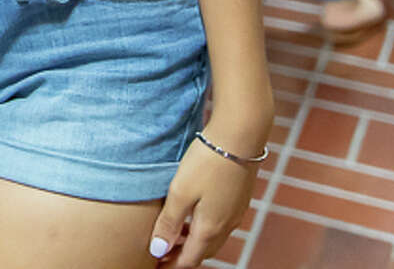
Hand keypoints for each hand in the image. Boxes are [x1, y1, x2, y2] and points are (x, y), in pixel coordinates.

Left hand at [148, 136, 258, 266]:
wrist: (239, 137)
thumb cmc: (207, 162)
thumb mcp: (180, 192)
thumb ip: (168, 222)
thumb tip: (158, 250)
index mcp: (210, 229)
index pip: (189, 260)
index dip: (170, 265)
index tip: (154, 264)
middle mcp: (226, 226)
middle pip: (202, 252)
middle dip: (181, 256)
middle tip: (160, 253)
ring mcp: (235, 213)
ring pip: (212, 238)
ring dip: (192, 241)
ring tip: (171, 235)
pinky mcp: (238, 199)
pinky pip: (219, 223)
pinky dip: (203, 227)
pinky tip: (191, 214)